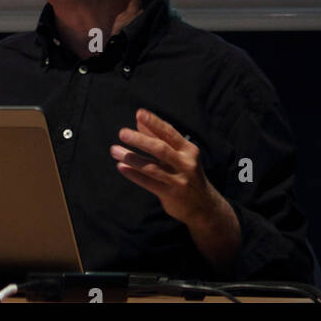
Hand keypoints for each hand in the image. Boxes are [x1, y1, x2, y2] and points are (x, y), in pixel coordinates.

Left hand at [111, 109, 240, 268]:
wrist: (204, 206)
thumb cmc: (187, 173)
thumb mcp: (179, 154)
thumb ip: (160, 138)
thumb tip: (139, 121)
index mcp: (188, 150)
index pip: (169, 133)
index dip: (154, 122)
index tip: (139, 113)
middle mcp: (185, 164)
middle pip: (160, 149)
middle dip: (140, 140)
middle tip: (122, 133)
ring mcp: (179, 180)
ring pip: (152, 167)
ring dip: (132, 158)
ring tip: (115, 150)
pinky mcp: (171, 195)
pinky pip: (149, 183)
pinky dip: (134, 174)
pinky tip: (121, 167)